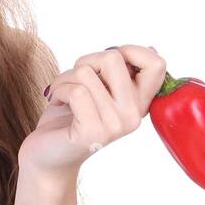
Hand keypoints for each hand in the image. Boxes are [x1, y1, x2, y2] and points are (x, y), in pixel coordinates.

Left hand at [18, 44, 167, 179]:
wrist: (46, 156)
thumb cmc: (70, 117)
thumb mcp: (100, 88)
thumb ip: (121, 72)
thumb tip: (152, 48)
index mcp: (139, 103)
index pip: (157, 64)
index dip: (129, 51)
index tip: (104, 65)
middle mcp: (133, 115)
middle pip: (114, 57)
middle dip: (86, 61)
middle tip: (76, 79)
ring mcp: (115, 125)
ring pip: (87, 72)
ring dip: (65, 78)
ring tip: (62, 94)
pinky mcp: (92, 132)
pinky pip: (76, 91)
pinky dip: (59, 90)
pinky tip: (56, 102)